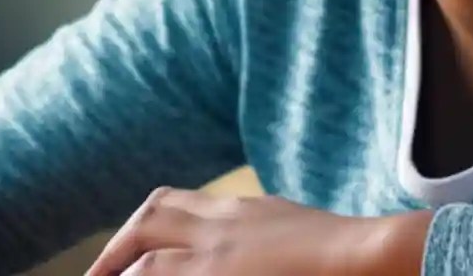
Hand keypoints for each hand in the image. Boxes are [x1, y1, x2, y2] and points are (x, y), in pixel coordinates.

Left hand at [84, 187, 431, 275]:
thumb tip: (260, 245)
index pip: (172, 204)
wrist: (376, 254)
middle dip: (116, 247)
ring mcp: (219, 254)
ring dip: (119, 272)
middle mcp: (222, 225)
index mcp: (240, 211)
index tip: (126, 248)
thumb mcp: (298, 231)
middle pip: (150, 220)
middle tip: (96, 275)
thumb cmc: (355, 252)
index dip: (141, 225)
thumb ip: (269, 233)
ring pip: (147, 259)